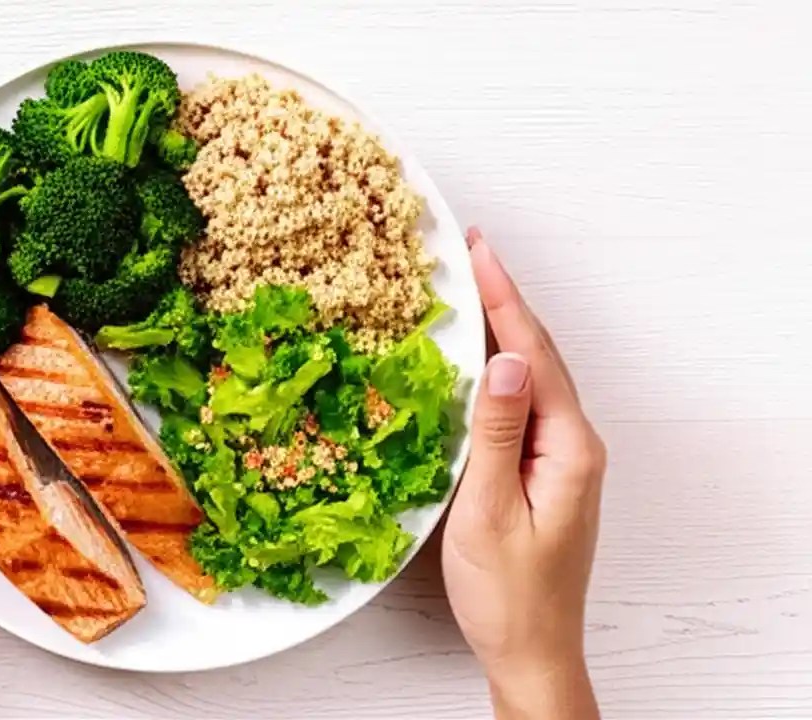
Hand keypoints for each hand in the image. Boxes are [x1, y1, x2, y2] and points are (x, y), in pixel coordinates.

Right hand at [442, 229, 605, 719]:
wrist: (531, 650)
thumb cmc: (508, 594)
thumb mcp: (490, 511)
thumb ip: (495, 433)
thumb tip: (500, 362)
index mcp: (568, 447)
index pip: (532, 354)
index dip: (503, 298)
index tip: (478, 251)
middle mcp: (574, 444)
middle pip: (538, 355)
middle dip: (504, 299)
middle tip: (470, 252)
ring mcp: (562, 457)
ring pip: (531, 376)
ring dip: (502, 330)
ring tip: (471, 288)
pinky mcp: (545, 470)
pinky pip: (522, 403)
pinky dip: (499, 369)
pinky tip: (478, 359)